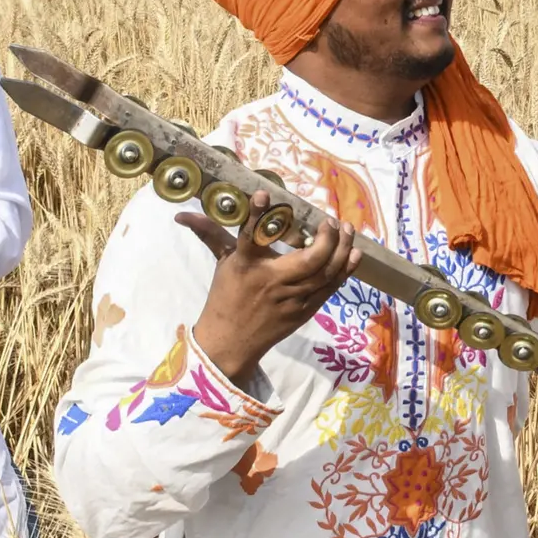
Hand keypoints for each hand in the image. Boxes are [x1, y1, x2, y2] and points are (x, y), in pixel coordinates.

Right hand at [185, 194, 361, 381]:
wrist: (231, 342)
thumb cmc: (226, 297)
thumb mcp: (221, 264)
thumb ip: (210, 234)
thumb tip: (182, 213)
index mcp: (246, 266)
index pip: (251, 237)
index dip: (257, 216)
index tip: (264, 195)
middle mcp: (271, 281)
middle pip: (307, 260)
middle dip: (326, 239)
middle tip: (330, 222)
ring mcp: (291, 298)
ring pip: (325, 273)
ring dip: (342, 250)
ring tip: (348, 231)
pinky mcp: (305, 311)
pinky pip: (330, 288)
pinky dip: (345, 270)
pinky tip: (354, 254)